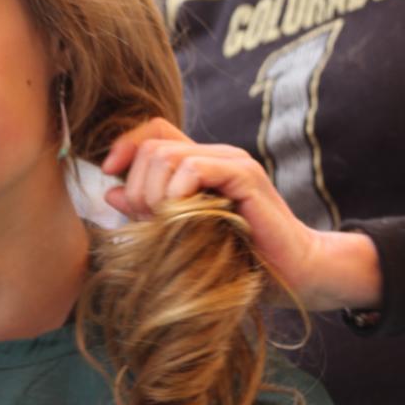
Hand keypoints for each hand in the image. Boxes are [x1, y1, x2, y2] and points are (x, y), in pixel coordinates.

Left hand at [101, 119, 381, 311]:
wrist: (296, 274)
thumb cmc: (241, 259)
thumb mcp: (182, 234)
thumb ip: (150, 210)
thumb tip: (111, 193)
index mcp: (200, 163)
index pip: (152, 130)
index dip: (125, 145)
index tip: (108, 174)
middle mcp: (216, 155)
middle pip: (152, 147)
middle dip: (139, 188)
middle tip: (150, 222)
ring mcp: (232, 163)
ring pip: (167, 156)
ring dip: (155, 196)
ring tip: (169, 226)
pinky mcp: (246, 178)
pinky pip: (195, 169)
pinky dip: (178, 196)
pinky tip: (186, 221)